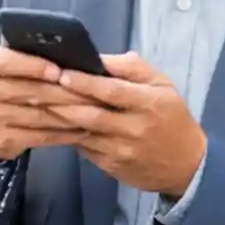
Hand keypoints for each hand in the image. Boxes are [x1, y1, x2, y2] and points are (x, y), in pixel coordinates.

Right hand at [0, 45, 103, 164]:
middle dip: (67, 93)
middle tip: (95, 93)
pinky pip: (41, 136)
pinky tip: (83, 130)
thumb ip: (29, 55)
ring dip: (72, 114)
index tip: (59, 71)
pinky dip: (65, 133)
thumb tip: (69, 50)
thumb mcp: (7, 66)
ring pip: (41, 115)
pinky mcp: (4, 140)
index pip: (8, 61)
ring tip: (96, 111)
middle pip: (32, 91)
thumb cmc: (5, 86)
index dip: (34, 66)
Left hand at [49, 52, 205, 197]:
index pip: (112, 92)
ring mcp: (121, 150)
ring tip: (38, 104)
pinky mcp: (111, 166)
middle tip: (37, 87)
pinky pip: (84, 148)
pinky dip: (67, 135)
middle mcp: (134, 128)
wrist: (186, 166)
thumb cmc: (172, 118)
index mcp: (149, 104)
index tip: (62, 73)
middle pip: (92, 114)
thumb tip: (98, 58)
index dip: (85, 83)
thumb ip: (132, 69)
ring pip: (84, 133)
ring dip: (59, 120)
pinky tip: (50, 124)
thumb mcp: (162, 86)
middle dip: (63, 101)